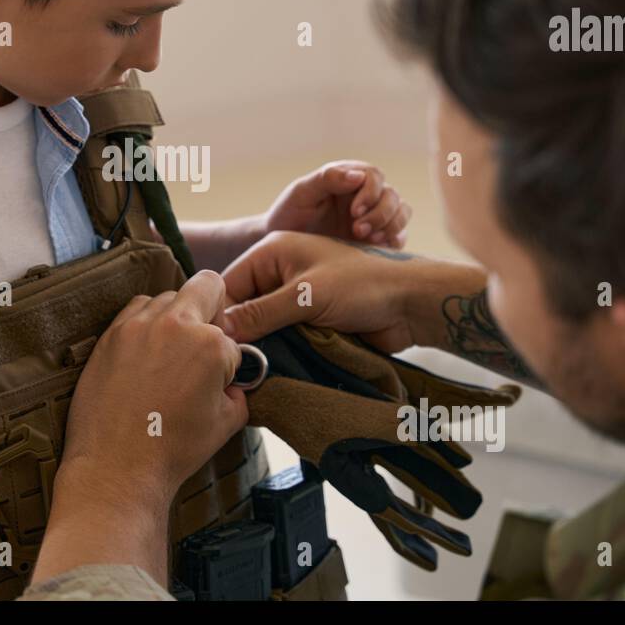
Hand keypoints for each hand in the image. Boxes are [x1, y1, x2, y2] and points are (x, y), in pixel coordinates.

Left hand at [59, 269, 249, 508]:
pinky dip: (146, 323)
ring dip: (176, 317)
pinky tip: (146, 352)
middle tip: (203, 343)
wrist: (117, 467)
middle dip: (213, 310)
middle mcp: (175, 325)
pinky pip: (136, 310)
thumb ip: (239, 391)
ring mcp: (138, 326)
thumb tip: (233, 381)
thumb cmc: (172, 449)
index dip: (229, 362)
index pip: (232, 339)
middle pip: (206, 286)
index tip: (218, 379)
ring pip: (168, 297)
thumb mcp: (227, 423)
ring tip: (170, 352)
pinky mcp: (111, 335)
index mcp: (210, 345)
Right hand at [220, 230, 484, 352]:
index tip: (212, 345)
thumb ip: (261, 313)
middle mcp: (282, 272)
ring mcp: (297, 297)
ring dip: (261, 346)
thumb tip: (221, 332)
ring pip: (263, 326)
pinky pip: (284, 338)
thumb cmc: (363, 286)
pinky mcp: (312, 321)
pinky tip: (271, 372)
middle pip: (244, 307)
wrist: (412, 304)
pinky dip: (280, 352)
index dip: (220, 314)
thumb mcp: (306, 296)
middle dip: (240, 333)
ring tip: (250, 372)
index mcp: (274, 251)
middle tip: (232, 365)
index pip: (229, 284)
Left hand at [263, 161, 410, 247]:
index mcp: (349, 179)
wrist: (283, 246)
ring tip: (369, 240)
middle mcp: (366, 195)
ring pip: (401, 213)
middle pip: (392, 196)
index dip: (371, 192)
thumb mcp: (302, 193)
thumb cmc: (289, 213)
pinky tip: (376, 248)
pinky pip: (399, 236)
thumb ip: (327, 179)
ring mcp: (374, 217)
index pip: (374, 176)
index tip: (354, 211)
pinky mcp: (377, 239)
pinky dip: (394, 240)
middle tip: (358, 230)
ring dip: (392, 225)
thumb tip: (358, 176)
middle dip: (380, 213)